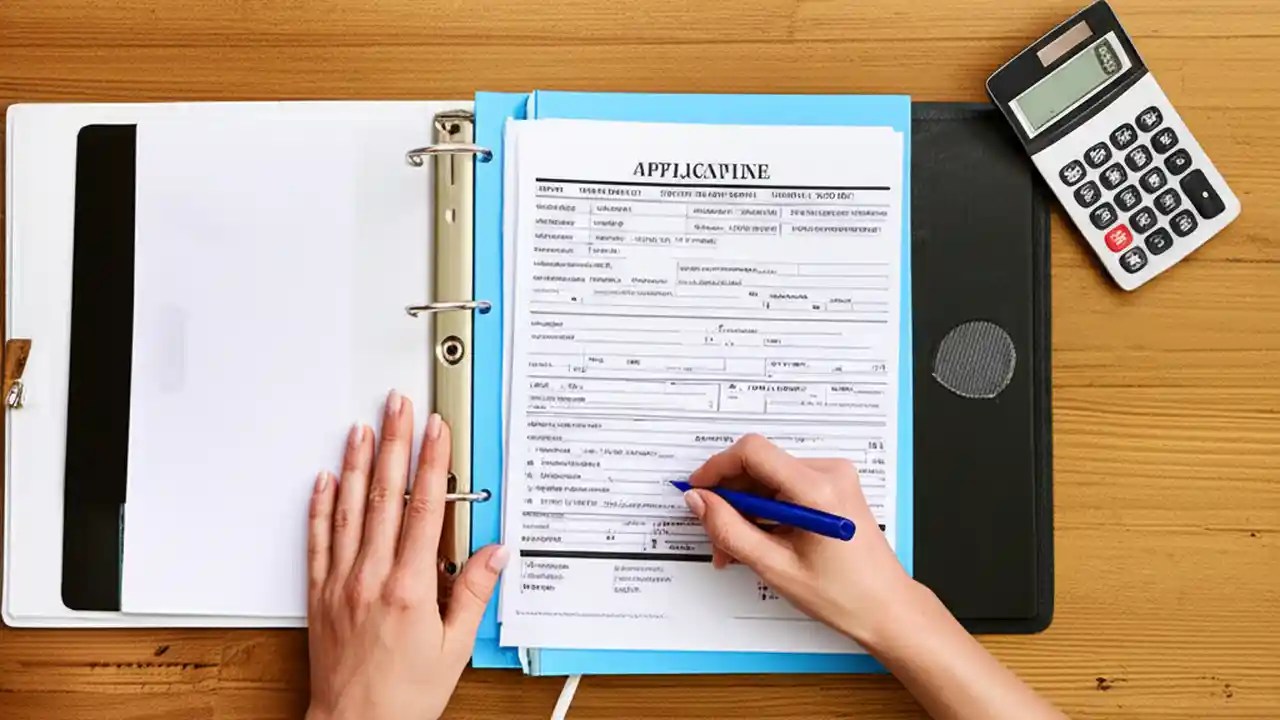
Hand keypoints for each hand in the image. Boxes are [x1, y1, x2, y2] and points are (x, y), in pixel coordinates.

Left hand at [306, 391, 508, 719]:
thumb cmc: (405, 695)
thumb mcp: (456, 648)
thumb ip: (474, 593)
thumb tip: (494, 552)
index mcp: (409, 588)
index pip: (424, 509)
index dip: (431, 463)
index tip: (436, 431)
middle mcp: (371, 578)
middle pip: (385, 496)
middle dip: (394, 444)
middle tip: (398, 407)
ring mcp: (342, 582)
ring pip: (349, 509)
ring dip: (358, 464)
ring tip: (363, 428)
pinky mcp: (321, 593)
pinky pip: (319, 539)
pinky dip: (321, 505)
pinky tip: (325, 478)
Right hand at [684, 434, 914, 645]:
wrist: (886, 607)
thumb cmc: (846, 595)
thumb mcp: (776, 567)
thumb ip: (731, 530)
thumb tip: (701, 502)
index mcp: (818, 490)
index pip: (753, 452)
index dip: (717, 468)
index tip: (698, 489)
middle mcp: (830, 474)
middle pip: (759, 465)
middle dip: (730, 499)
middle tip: (715, 534)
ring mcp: (834, 479)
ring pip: (769, 478)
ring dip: (746, 509)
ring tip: (736, 547)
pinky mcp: (833, 487)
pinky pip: (785, 486)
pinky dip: (765, 510)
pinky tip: (758, 539)